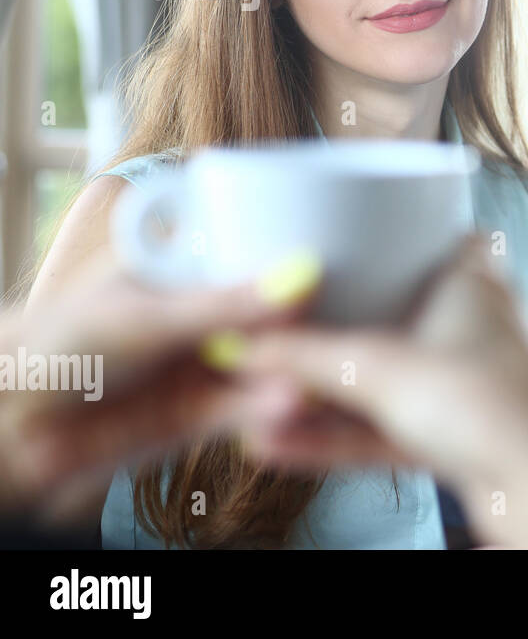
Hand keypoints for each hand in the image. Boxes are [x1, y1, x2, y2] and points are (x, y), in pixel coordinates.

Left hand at [0, 248, 319, 523]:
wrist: (17, 427)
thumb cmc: (58, 346)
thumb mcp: (142, 317)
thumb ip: (222, 306)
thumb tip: (300, 281)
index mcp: (195, 263)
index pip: (264, 250)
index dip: (305, 256)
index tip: (344, 263)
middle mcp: (212, 311)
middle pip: (281, 308)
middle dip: (315, 319)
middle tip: (345, 324)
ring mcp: (214, 361)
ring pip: (274, 360)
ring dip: (301, 368)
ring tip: (321, 374)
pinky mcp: (210, 413)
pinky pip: (256, 409)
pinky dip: (276, 408)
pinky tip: (291, 405)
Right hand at [224, 236, 527, 548]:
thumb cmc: (491, 404)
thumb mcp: (380, 368)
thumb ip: (308, 358)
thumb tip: (244, 347)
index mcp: (475, 281)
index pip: (444, 240)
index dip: (401, 237)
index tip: (348, 241)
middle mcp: (477, 327)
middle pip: (398, 315)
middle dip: (336, 332)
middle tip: (280, 333)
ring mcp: (470, 385)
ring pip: (387, 382)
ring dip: (325, 395)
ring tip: (259, 404)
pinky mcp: (462, 439)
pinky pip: (388, 430)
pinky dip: (339, 436)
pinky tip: (280, 447)